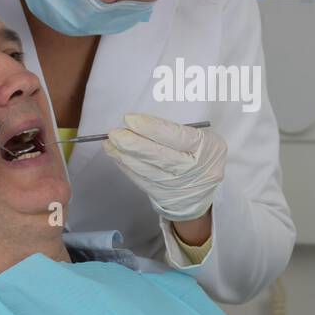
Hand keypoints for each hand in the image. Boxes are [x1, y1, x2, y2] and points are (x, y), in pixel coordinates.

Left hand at [102, 113, 226, 221]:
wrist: (202, 191)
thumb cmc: (200, 156)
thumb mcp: (202, 138)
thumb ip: (178, 131)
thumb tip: (142, 125)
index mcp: (205, 148)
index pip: (176, 136)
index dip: (151, 128)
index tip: (130, 120)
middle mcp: (191, 169)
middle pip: (158, 155)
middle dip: (133, 143)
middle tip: (115, 134)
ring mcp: (176, 185)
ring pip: (146, 170)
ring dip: (124, 156)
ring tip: (110, 144)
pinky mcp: (162, 194)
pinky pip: (141, 180)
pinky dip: (126, 167)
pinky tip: (117, 156)